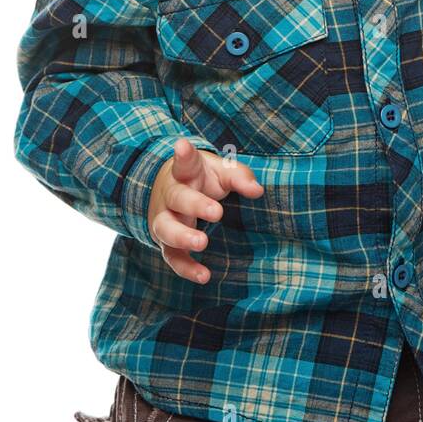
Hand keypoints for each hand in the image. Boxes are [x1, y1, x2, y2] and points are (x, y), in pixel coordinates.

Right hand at [146, 136, 262, 283]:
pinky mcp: (166, 242)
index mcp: (185, 173)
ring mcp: (165, 219)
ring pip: (166, 229)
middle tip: (217, 212)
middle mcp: (171, 195)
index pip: (184, 162)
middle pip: (177, 198)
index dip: (183, 154)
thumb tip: (258, 191)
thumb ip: (240, 177)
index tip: (182, 146)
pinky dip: (186, 267)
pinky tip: (204, 276)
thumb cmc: (203, 179)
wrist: (172, 192)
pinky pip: (172, 257)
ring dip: (183, 237)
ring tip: (202, 243)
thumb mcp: (221, 171)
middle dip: (195, 205)